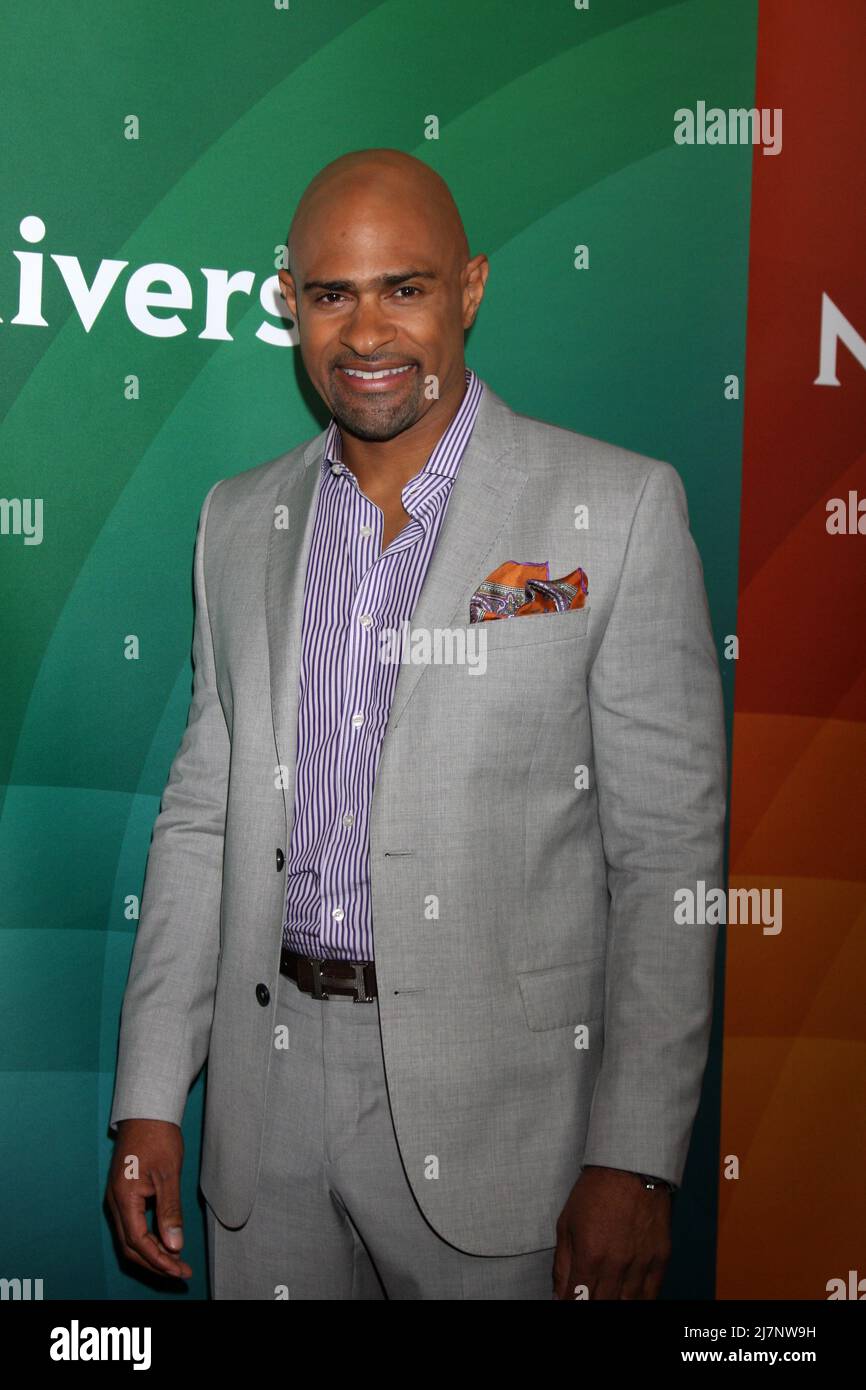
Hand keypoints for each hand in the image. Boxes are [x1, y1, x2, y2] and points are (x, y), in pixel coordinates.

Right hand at [106, 1119, 191, 1279]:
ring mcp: (117, 1199)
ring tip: (176, 1262)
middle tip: (181, 1272)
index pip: (138, 1242)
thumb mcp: (168, 1175)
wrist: (146, 1112)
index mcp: (124, 1198)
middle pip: (131, 1246)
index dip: (159, 1260)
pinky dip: (148, 1239)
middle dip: (156, 1263)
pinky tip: (165, 1242)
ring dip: (152, 1253)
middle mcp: (115, 1202)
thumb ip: (170, 1211)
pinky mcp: (124, 1194)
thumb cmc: (157, 1137)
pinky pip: (133, 1225)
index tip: (179, 1270)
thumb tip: (174, 1245)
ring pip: (130, 1238)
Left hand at [552, 1165, 671, 1298]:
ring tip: (606, 1296)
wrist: (630, 1166)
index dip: (570, 1304)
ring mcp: (641, 1263)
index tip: (569, 1302)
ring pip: (627, 1303)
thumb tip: (558, 1294)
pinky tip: (629, 1299)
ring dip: (614, 1303)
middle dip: (591, 1304)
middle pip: (602, 1304)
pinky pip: (652, 1293)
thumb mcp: (566, 1224)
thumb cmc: (596, 1191)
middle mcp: (616, 1264)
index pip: (577, 1299)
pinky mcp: (660, 1258)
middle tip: (587, 1297)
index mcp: (590, 1255)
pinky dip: (639, 1301)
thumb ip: (562, 1264)